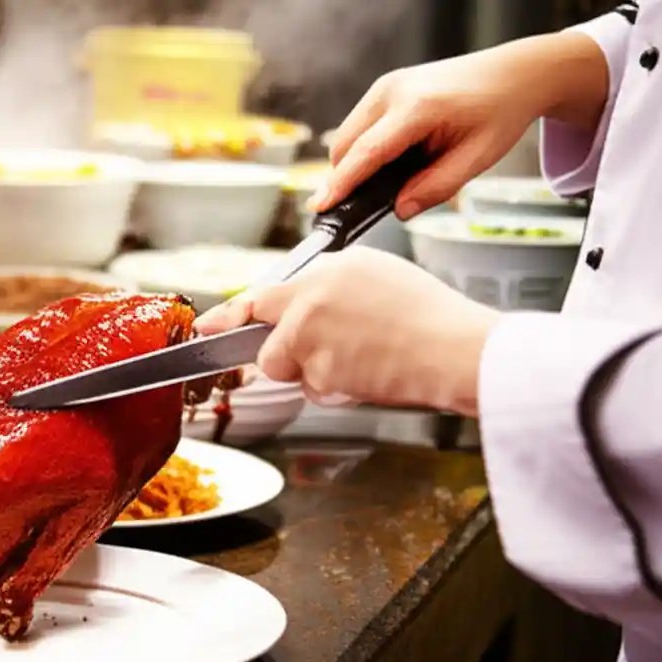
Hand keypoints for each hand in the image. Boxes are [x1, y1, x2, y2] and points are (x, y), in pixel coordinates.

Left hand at [194, 247, 500, 415]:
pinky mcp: (317, 370)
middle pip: (266, 339)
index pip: (262, 295)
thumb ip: (331, 288)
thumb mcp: (379, 277)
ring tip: (363, 360)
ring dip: (314, 373)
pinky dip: (338, 389)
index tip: (205, 327)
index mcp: (326, 271)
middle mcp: (309, 297)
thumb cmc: (432, 318)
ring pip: (288, 368)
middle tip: (319, 354)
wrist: (457, 349)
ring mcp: (309, 334)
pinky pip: (315, 390)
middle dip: (282, 355)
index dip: (229, 315)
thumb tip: (303, 307)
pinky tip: (371, 373)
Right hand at [315, 32, 609, 218]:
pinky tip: (386, 164)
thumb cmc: (498, 112)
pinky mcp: (384, 89)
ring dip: (353, 164)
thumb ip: (436, 188)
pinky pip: (358, 126)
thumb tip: (399, 210)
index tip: (321, 207)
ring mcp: (385, 86)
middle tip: (355, 210)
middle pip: (346, 145)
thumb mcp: (476, 158)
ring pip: (347, 136)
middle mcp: (393, 91)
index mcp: (418, 107)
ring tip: (382, 186)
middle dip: (344, 179)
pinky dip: (362, 150)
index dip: (342, 183)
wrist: (511, 74)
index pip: (368, 152)